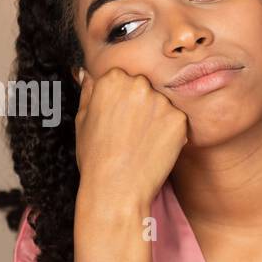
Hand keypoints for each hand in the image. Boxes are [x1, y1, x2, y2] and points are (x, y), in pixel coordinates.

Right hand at [73, 67, 189, 212]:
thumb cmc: (95, 158)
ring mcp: (160, 101)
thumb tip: (87, 73)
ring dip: (157, 119)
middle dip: (141, 105)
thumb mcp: (82, 120)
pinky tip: (155, 148)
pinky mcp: (179, 119)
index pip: (123, 78)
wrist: (117, 188)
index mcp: (112, 79)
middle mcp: (138, 84)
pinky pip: (177, 121)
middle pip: (145, 88)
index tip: (120, 118)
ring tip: (142, 143)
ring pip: (162, 104)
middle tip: (132, 133)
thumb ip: (89, 92)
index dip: (122, 100)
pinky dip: (170, 133)